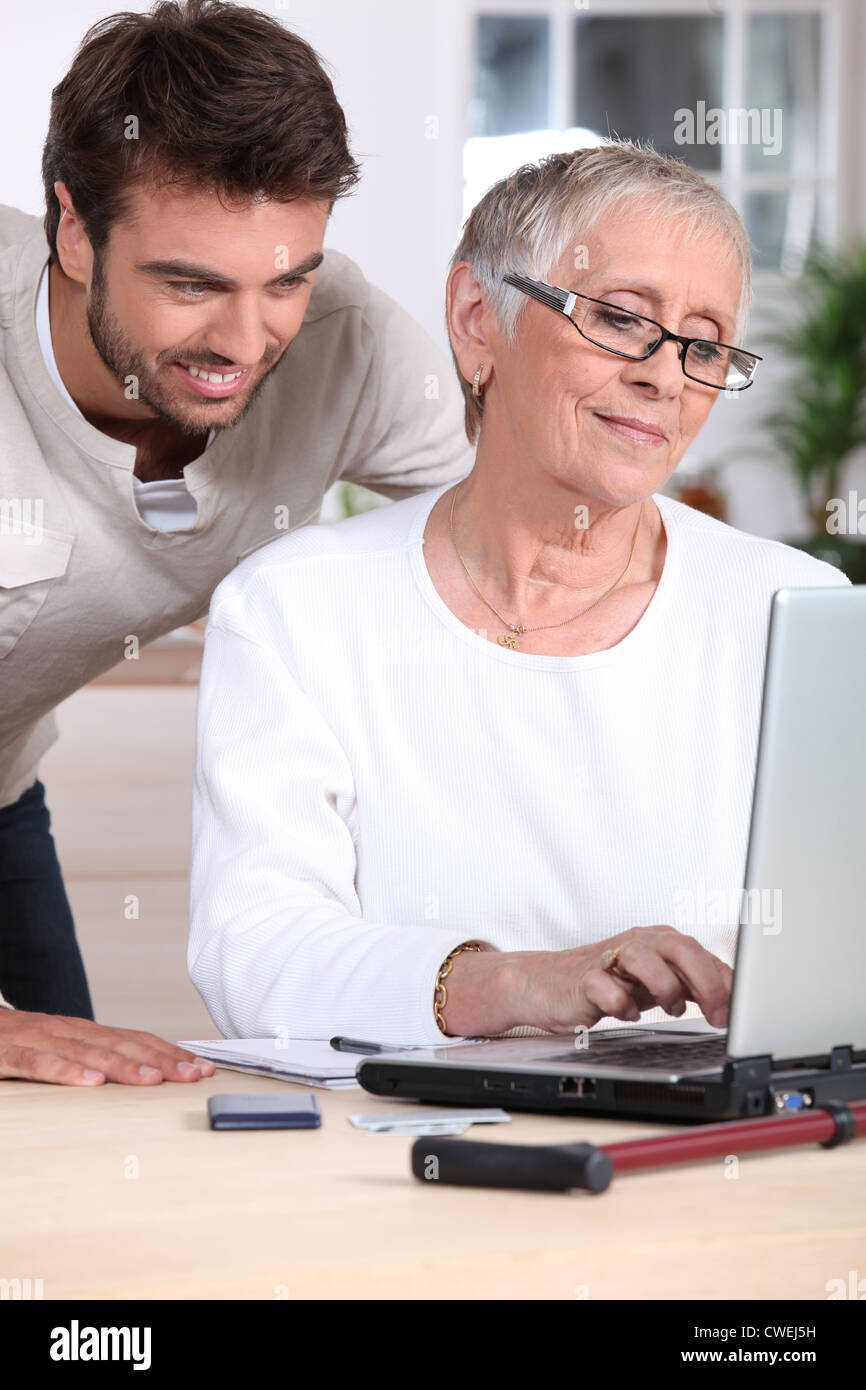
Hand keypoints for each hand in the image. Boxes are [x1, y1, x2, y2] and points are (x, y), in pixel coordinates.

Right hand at [0, 1009, 216, 1085]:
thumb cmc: (16, 1041)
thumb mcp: (60, 1048)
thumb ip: (94, 1058)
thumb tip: (138, 1074)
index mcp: (84, 1033)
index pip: (136, 1039)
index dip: (170, 1053)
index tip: (202, 1068)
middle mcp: (69, 1031)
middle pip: (122, 1045)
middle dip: (162, 1060)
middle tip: (193, 1075)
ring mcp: (40, 1040)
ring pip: (88, 1053)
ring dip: (124, 1065)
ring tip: (153, 1079)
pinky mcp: (10, 1053)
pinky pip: (40, 1063)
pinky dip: (66, 1072)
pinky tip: (90, 1083)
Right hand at [514, 925, 731, 1033]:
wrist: (549, 984)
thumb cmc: (608, 981)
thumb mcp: (656, 983)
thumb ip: (690, 986)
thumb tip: (731, 1001)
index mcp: (659, 941)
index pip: (700, 953)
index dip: (723, 982)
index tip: (736, 1013)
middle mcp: (638, 943)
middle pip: (679, 947)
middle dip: (704, 981)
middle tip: (716, 1012)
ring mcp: (609, 958)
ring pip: (643, 957)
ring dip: (664, 985)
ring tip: (671, 1009)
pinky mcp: (583, 978)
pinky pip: (604, 986)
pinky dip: (621, 1004)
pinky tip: (627, 1013)